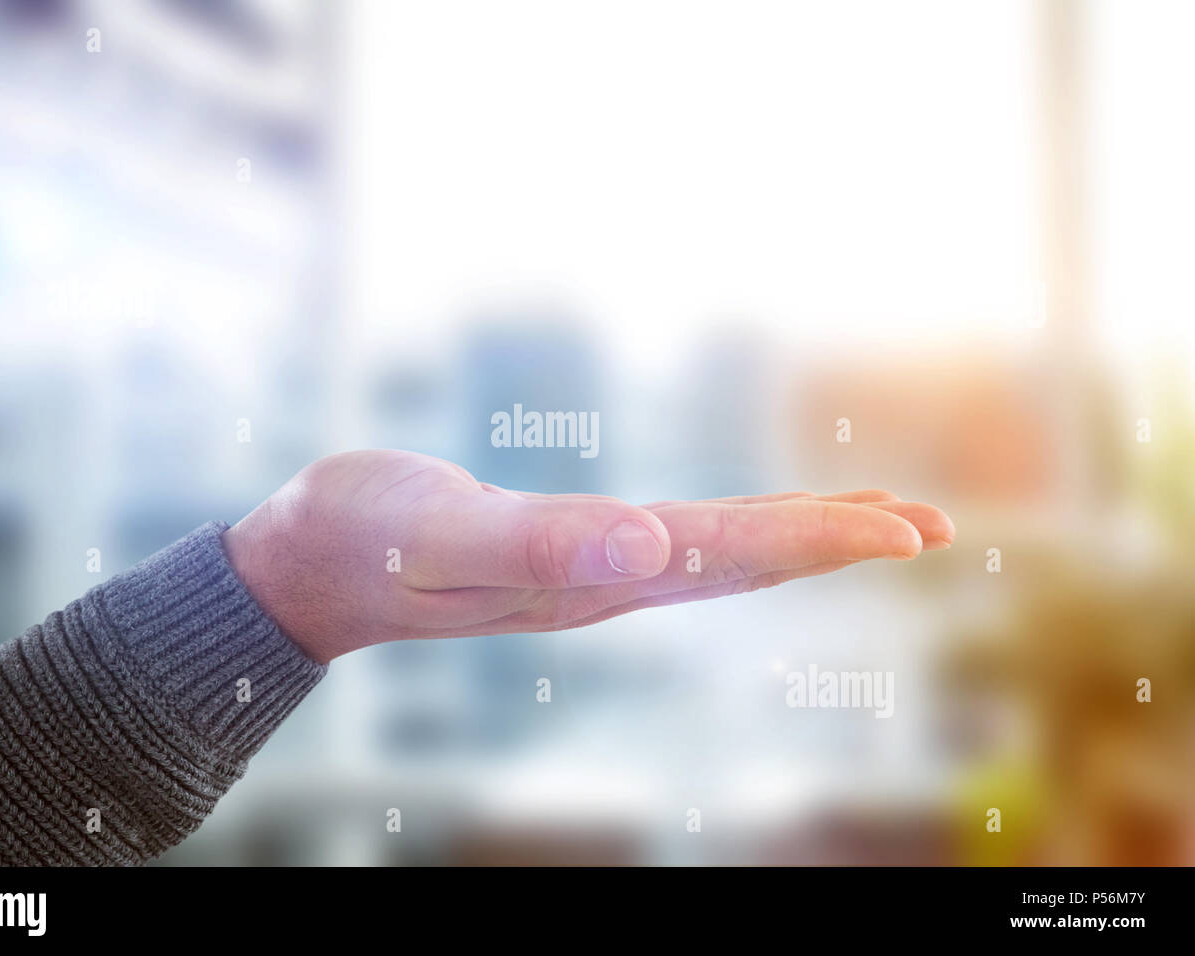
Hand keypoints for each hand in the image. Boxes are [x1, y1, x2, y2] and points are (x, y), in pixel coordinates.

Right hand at [221, 450, 954, 662]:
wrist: (309, 566)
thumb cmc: (363, 539)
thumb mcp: (441, 534)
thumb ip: (543, 545)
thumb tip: (653, 548)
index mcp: (590, 579)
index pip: (730, 555)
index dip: (820, 540)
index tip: (910, 532)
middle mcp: (605, 584)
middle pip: (746, 563)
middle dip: (839, 542)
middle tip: (935, 527)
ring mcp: (586, 576)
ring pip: (719, 557)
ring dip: (801, 539)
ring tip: (875, 522)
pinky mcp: (564, 557)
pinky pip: (674, 542)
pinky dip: (736, 529)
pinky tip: (748, 524)